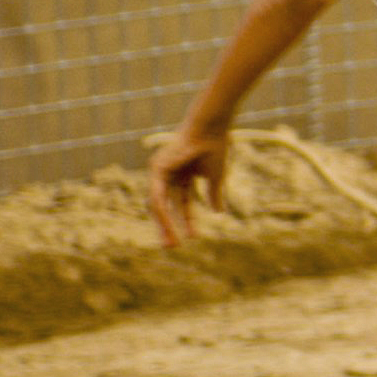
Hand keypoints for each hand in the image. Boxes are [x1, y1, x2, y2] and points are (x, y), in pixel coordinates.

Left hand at [148, 126, 230, 247]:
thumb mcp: (216, 177)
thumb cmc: (216, 148)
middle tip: (172, 247)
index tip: (193, 238)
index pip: (182, 203)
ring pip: (159, 204)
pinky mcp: (157, 169)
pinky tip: (168, 225)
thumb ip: (214, 195)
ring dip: (164, 225)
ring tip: (171, 242)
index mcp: (183, 176)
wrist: (212, 129)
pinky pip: (158, 196)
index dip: (187, 220)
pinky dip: (162, 211)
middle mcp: (169, 174)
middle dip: (169, 227)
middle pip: (166, 206)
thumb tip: (219, 213)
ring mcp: (161, 171)